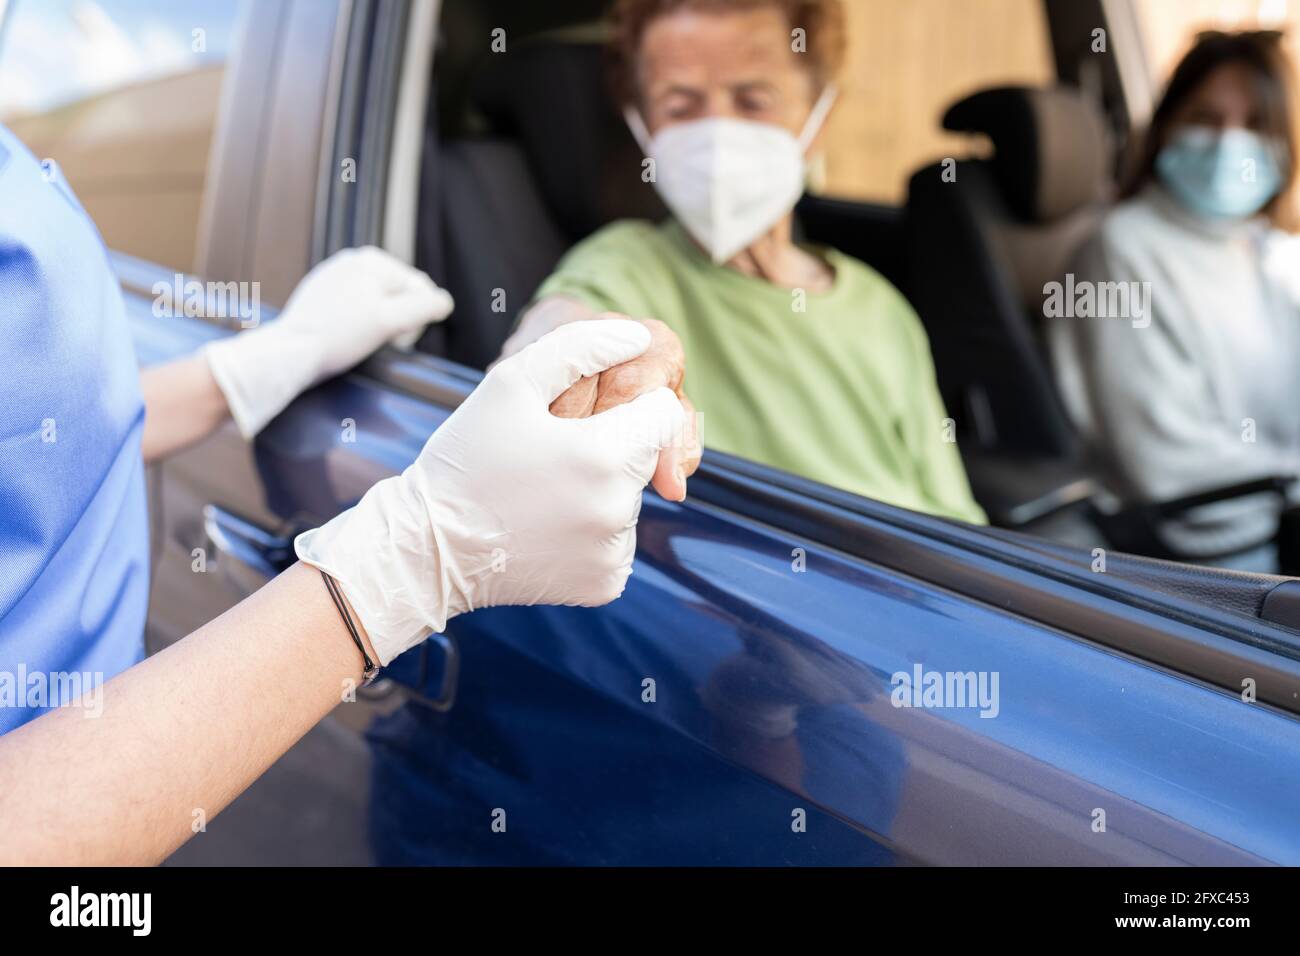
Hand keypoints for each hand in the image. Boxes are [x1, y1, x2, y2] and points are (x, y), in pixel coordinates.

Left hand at [204, 246, 452, 436]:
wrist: (291, 351)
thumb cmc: (340, 336)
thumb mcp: (391, 321)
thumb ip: (424, 307)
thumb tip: (444, 302)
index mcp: (372, 260)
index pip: (418, 288)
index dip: (418, 317)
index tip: (401, 339)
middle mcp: (352, 260)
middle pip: (397, 293)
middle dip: (399, 318)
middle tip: (384, 341)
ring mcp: (333, 276)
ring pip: (376, 300)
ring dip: (380, 322)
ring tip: (364, 341)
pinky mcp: (320, 294)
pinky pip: (354, 306)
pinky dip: (358, 322)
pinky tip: (348, 338)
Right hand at [294, 319, 685, 664]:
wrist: (429, 549)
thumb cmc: (466, 459)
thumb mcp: (511, 384)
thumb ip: (582, 347)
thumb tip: (638, 337)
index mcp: (604, 455)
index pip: (663, 413)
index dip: (628, 405)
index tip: (585, 417)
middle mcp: (618, 510)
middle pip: (647, 457)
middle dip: (612, 447)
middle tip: (550, 457)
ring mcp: (613, 553)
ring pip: (632, 498)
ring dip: (600, 490)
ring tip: (541, 494)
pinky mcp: (605, 584)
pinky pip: (617, 541)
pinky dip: (592, 532)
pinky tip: (546, 527)